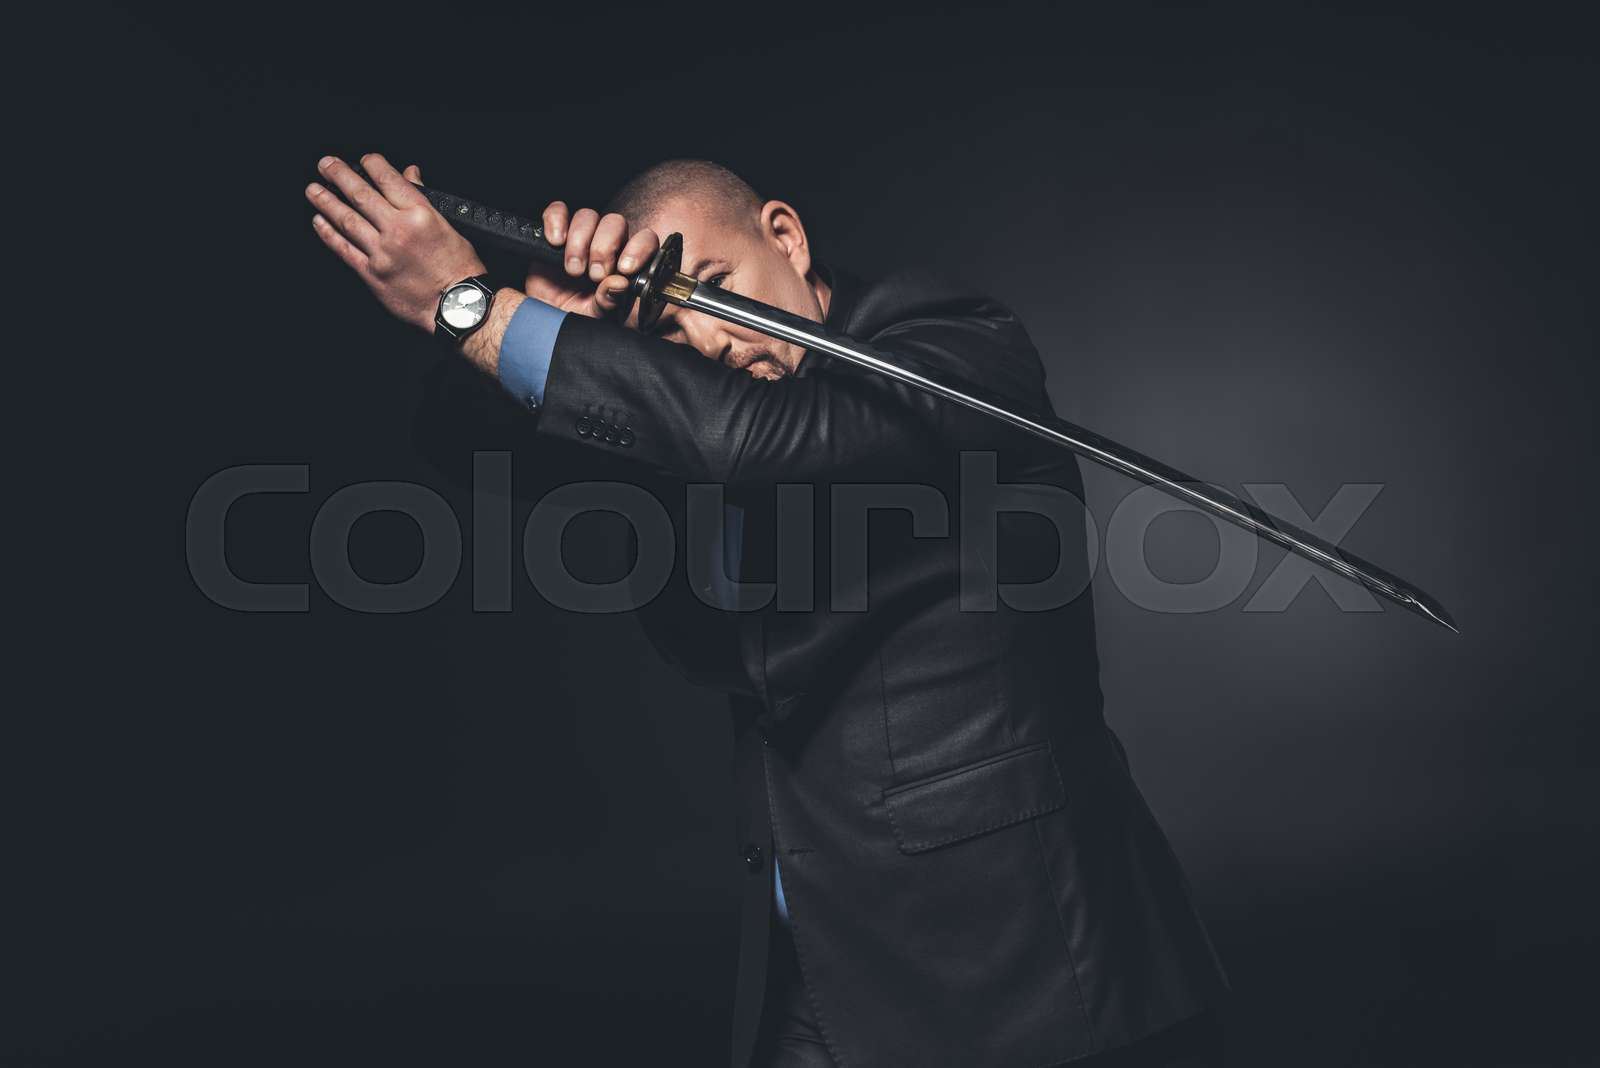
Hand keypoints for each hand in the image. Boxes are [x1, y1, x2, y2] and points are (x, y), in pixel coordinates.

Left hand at [306, 154, 486, 333]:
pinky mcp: (372, 274)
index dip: (371, 164)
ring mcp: (382, 252)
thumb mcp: (450, 226)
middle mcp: (399, 230)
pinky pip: (344, 249)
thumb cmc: (460, 269)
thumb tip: (409, 174)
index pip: (388, 180)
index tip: (362, 159)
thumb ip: (424, 199)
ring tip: (313, 190)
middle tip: (325, 164)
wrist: (458, 307)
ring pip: (347, 219)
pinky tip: (319, 222)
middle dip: (339, 175)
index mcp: (421, 214)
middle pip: (361, 195)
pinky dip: (328, 234)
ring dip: (326, 202)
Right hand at [526, 202, 660, 322]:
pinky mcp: (556, 230)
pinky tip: (555, 242)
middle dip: (604, 248)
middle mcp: (606, 244)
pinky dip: (556, 221)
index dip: (638, 249)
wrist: (542, 314)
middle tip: (594, 274)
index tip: (625, 269)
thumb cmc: (576, 314)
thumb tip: (620, 283)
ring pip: (588, 216)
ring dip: (579, 241)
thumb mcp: (595, 316)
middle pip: (615, 222)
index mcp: (625, 262)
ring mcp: (581, 235)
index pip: (645, 240)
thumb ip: (609, 301)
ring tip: (573, 270)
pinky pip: (558, 210)